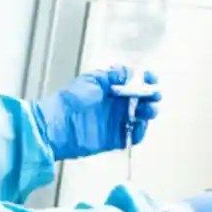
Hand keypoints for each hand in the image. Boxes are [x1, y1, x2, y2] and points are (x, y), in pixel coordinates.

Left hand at [35, 66, 160, 160]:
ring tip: (148, 110)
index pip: (134, 83)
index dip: (145, 80)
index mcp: (111, 89)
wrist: (57, 125)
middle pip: (141, 100)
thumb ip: (112, 76)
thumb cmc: (72, 98)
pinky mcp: (115, 139)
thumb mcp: (92, 81)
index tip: (152, 78)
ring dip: (149, 113)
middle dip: (151, 97)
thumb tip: (131, 72)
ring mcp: (116, 122)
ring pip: (141, 118)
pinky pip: (133, 136)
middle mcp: (115, 105)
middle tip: (154, 96)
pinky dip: (141, 131)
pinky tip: (140, 125)